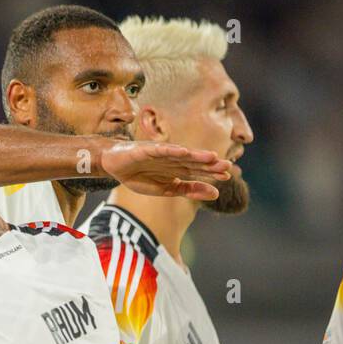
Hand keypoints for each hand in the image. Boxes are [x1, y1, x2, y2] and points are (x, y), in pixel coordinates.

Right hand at [99, 141, 231, 200]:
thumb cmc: (139, 176)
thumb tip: (215, 193)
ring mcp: (160, 153)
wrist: (114, 164)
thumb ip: (190, 191)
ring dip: (196, 156)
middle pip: (194, 162)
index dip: (212, 173)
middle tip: (227, 166)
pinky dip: (171, 150)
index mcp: (177, 169)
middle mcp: (172, 159)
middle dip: (210, 165)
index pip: (198, 171)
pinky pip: (160, 150)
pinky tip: (183, 151)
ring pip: (182, 155)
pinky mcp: (146, 149)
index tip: (228, 176)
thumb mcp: (167, 190)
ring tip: (211, 157)